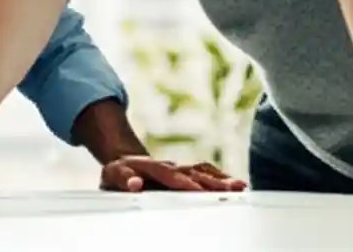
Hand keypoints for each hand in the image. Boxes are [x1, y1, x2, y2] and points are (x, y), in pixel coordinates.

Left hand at [100, 156, 246, 192]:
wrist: (123, 163)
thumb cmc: (118, 174)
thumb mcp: (112, 177)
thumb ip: (123, 180)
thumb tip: (134, 184)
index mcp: (152, 167)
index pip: (171, 175)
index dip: (185, 182)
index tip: (199, 190)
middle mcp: (170, 165)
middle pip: (194, 172)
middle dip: (213, 181)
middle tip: (232, 188)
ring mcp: (180, 167)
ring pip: (203, 171)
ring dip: (222, 179)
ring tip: (240, 187)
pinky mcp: (187, 172)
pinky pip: (206, 173)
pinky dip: (222, 178)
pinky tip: (237, 186)